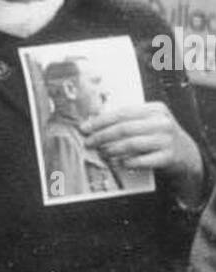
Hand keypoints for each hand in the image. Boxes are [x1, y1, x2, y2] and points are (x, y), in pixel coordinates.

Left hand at [82, 102, 203, 202]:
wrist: (185, 154)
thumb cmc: (158, 137)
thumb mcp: (148, 123)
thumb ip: (127, 121)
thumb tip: (93, 125)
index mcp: (155, 109)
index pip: (122, 113)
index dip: (100, 121)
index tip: (85, 128)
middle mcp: (162, 122)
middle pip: (124, 128)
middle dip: (102, 136)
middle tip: (89, 143)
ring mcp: (167, 140)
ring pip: (132, 144)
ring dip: (112, 150)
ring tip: (102, 153)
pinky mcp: (169, 157)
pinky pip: (142, 160)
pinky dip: (127, 162)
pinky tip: (118, 163)